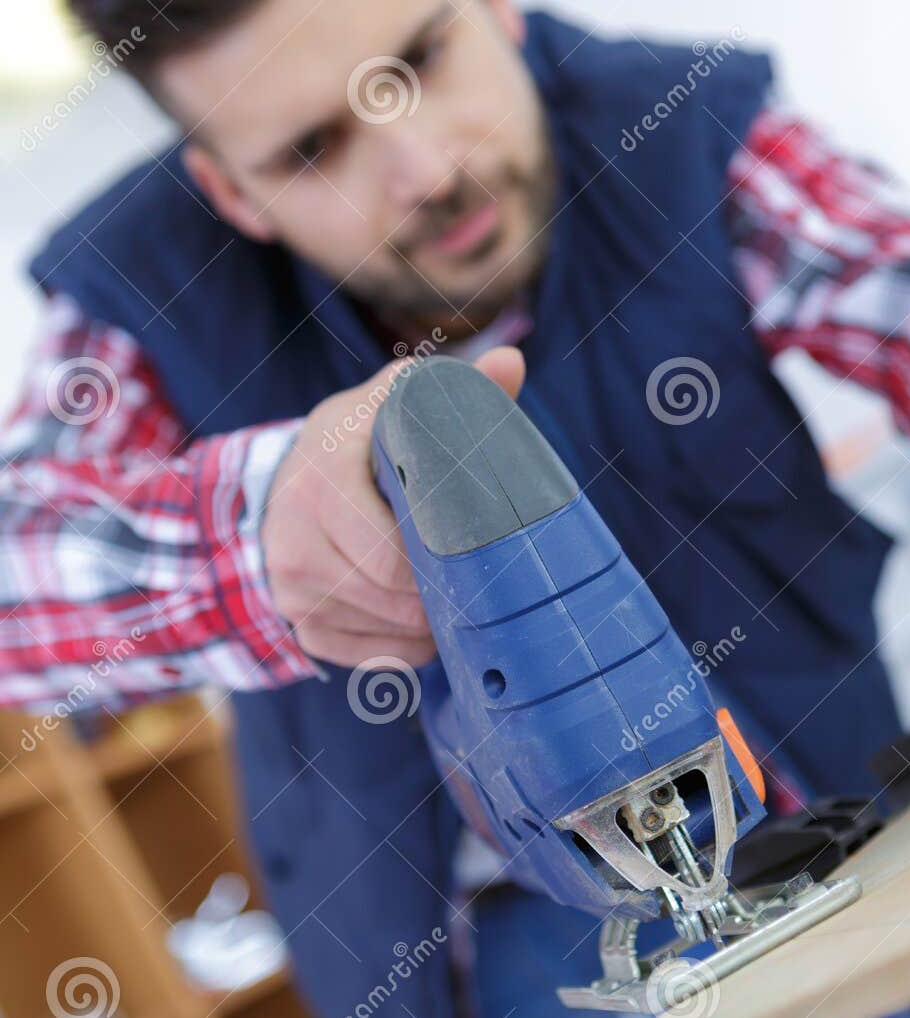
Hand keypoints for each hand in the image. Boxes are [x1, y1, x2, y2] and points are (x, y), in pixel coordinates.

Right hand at [262, 346, 524, 668]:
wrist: (289, 481)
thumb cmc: (359, 440)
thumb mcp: (395, 403)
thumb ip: (455, 387)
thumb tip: (513, 362)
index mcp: (319, 482)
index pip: (392, 555)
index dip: (446, 559)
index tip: (481, 547)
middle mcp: (293, 541)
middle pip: (395, 596)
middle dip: (446, 590)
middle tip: (484, 575)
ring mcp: (292, 592)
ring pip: (391, 630)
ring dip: (433, 619)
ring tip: (458, 589)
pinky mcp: (302, 629)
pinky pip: (377, 656)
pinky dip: (411, 642)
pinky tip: (425, 614)